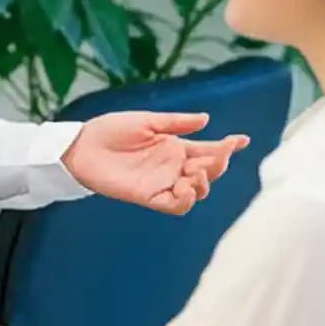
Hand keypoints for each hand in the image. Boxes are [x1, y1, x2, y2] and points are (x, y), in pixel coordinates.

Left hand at [61, 111, 248, 215]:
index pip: (208, 149)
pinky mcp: (148, 196)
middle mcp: (172, 166)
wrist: (82, 146)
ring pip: (196, 191)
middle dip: (217, 166)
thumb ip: (176, 122)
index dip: (227, 147)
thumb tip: (206, 119)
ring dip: (203, 184)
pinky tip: (184, 187)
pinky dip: (185, 200)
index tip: (242, 140)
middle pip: (207, 172)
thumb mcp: (146, 120)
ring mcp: (162, 182)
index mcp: (175, 146)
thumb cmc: (110, 129)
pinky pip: (174, 206)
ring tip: (193, 173)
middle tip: (213, 157)